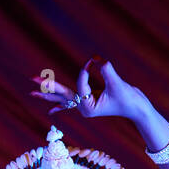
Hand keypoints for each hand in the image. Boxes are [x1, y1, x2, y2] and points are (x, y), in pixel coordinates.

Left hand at [30, 58, 151, 123]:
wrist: (137, 108)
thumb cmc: (129, 98)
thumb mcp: (117, 83)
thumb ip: (106, 69)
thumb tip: (95, 57)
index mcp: (88, 107)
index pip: (80, 84)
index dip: (86, 71)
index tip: (94, 61)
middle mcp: (83, 107)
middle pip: (62, 95)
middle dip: (46, 87)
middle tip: (31, 80)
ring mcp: (84, 105)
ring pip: (63, 97)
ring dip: (48, 94)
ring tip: (32, 91)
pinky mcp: (88, 101)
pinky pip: (71, 102)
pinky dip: (60, 105)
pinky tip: (50, 111)